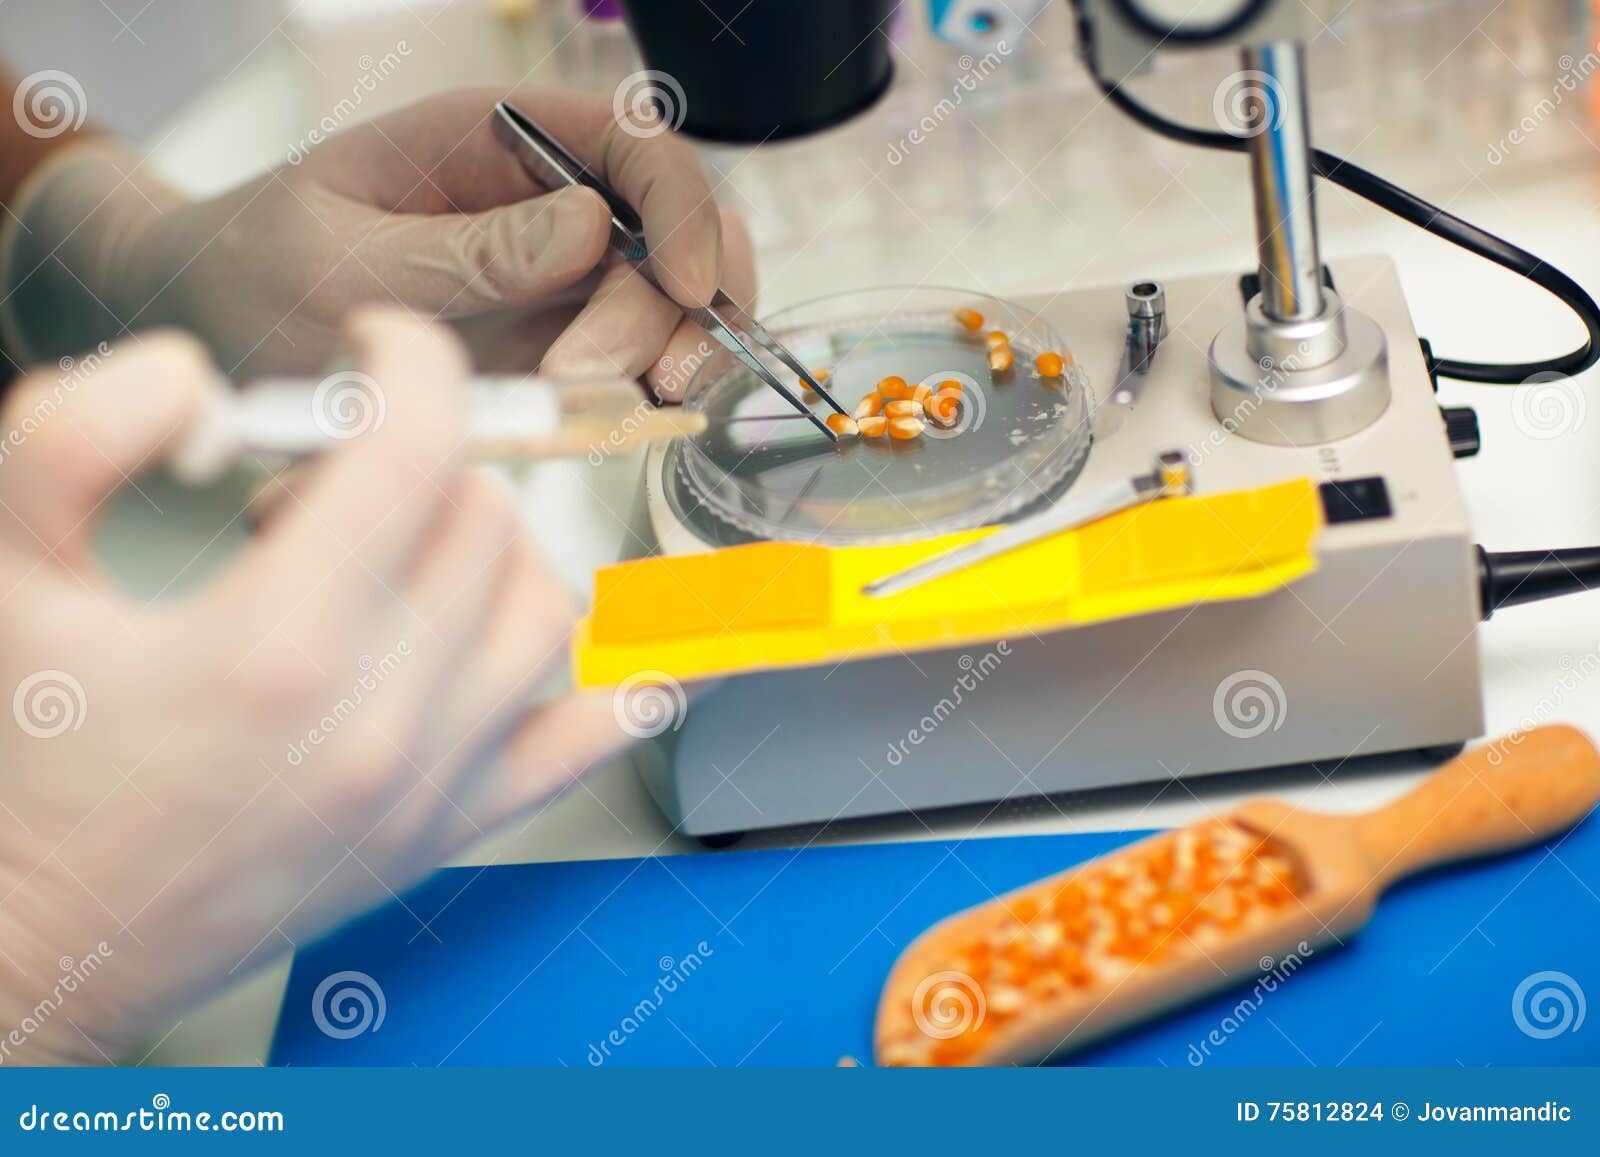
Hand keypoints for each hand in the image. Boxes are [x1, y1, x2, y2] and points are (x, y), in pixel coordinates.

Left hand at [0, 87, 754, 394]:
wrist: (217, 324)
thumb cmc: (258, 267)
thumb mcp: (343, 259)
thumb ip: (464, 252)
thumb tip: (590, 229)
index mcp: (500, 139)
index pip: (635, 147)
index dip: (683, 209)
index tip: (685, 287)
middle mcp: (547, 203)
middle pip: (673, 238)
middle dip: (660, 311)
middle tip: (581, 378)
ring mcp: (558, 279)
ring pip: (672, 308)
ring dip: (665, 359)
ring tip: (593, 408)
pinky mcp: (555, 345)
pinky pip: (635, 365)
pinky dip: (642, 397)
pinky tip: (601, 422)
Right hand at [0, 310, 628, 1063]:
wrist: (49, 936)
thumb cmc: (30, 769)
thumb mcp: (8, 570)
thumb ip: (77, 434)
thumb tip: (197, 376)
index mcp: (280, 645)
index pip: (418, 448)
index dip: (408, 362)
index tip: (380, 347)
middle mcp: (382, 720)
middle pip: (480, 518)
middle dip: (414, 466)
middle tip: (326, 486)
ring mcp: (433, 782)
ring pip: (543, 608)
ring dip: (486, 549)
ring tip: (394, 558)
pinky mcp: (450, 828)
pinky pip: (583, 745)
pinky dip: (625, 686)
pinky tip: (643, 651)